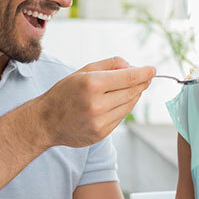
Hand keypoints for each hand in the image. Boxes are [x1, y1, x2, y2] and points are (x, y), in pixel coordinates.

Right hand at [35, 57, 154, 147]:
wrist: (45, 121)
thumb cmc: (63, 93)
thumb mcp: (82, 71)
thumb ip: (108, 65)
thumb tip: (131, 65)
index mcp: (92, 84)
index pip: (129, 77)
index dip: (144, 73)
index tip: (152, 70)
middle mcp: (97, 104)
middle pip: (132, 91)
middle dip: (141, 83)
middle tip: (145, 77)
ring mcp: (100, 121)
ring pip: (129, 105)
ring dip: (134, 96)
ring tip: (131, 88)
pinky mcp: (101, 133)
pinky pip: (121, 118)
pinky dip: (123, 108)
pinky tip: (117, 102)